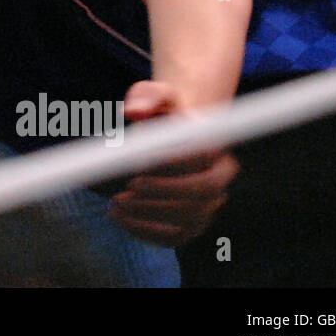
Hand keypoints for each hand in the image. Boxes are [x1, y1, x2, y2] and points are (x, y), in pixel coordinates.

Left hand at [109, 80, 238, 247]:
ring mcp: (208, 206)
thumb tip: (133, 111)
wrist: (171, 139)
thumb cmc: (162, 115)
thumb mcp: (155, 96)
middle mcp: (219, 179)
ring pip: (188, 219)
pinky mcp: (191, 225)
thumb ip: (147, 96)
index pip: (202, 157)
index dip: (172, 161)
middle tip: (129, 186)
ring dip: (149, 214)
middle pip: (202, 192)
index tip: (141, 161)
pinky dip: (145, 232)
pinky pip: (174, 238)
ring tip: (116, 203)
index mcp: (215, 146)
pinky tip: (120, 218)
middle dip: (164, 192)